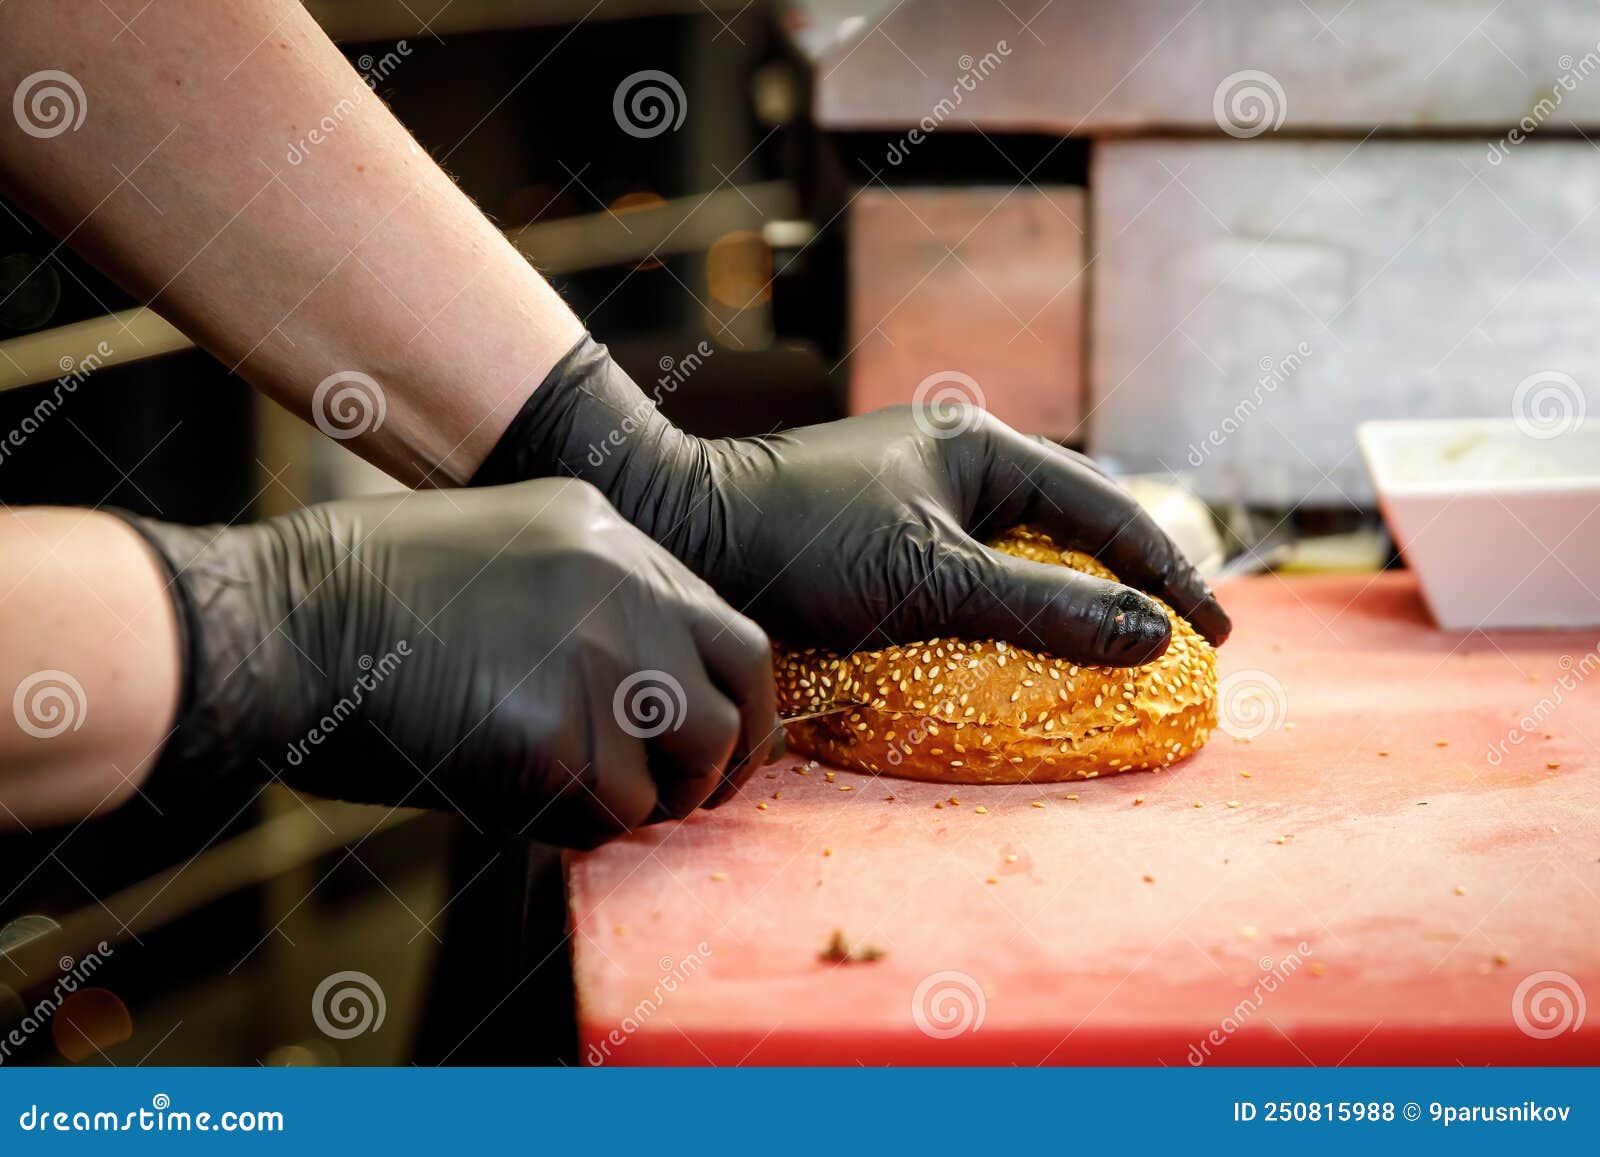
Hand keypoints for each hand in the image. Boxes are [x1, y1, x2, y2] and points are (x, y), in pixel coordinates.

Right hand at [113, 479, 779, 847]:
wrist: (271, 629)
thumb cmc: (355, 601)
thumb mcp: (493, 553)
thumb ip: (581, 602)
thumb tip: (640, 693)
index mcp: (604, 530)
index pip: (722, 622)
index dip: (725, 694)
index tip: (714, 739)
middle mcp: (620, 582)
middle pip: (739, 682)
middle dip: (731, 752)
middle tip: (696, 794)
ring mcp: (595, 654)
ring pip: (686, 758)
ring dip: (646, 797)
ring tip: (575, 798)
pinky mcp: (555, 734)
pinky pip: (611, 809)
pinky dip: (580, 825)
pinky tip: (522, 804)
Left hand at [473, 338, 1229, 665]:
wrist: (682, 532)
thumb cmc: (803, 541)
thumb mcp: (931, 576)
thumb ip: (1044, 604)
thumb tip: (1154, 634)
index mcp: (981, 448)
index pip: (1106, 508)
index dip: (1168, 573)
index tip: (1219, 633)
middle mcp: (956, 468)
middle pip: (1071, 532)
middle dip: (1127, 589)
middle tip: (1181, 652)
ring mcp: (919, 508)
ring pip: (1022, 563)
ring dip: (1068, 611)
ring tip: (1118, 665)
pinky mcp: (885, 550)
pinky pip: (971, 587)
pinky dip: (1008, 623)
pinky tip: (1025, 664)